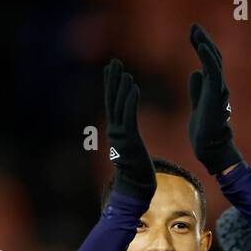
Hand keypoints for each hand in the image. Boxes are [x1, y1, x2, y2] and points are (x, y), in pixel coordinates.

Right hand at [103, 58, 155, 201]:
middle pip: (112, 101)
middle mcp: (114, 131)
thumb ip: (128, 138)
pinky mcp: (129, 140)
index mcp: (115, 132)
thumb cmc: (138, 172)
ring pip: (119, 106)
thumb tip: (127, 132)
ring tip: (124, 71)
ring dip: (121, 87)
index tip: (112, 70)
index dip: (111, 86)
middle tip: (114, 62)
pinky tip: (134, 87)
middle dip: (113, 81)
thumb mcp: (132, 150)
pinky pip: (129, 116)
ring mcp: (120, 136)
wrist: (137, 188)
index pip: (112, 104)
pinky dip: (130, 100)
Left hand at [186, 23, 243, 174]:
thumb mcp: (196, 104)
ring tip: (195, 32)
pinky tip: (200, 45)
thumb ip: (197, 89)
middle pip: (213, 58)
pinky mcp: (215, 95)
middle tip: (194, 27)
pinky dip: (208, 57)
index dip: (201, 46)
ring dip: (205, 44)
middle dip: (203, 41)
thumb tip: (195, 73)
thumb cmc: (204, 131)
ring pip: (214, 61)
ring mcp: (218, 90)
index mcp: (212, 88)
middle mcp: (218, 86)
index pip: (209, 62)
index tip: (193, 34)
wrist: (209, 147)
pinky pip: (213, 72)